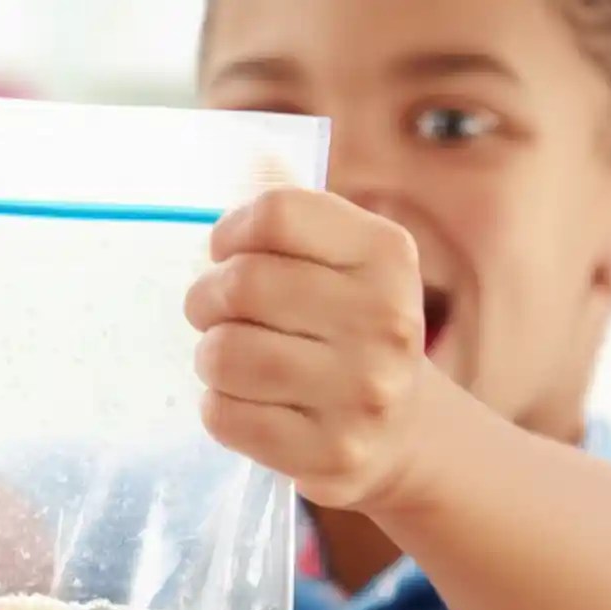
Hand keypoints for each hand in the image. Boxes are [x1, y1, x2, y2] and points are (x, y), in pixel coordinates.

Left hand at [184, 188, 430, 509]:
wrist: (404, 432)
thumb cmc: (348, 329)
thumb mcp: (340, 261)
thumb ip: (293, 212)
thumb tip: (253, 154)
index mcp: (387, 255)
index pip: (276, 214)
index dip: (229, 232)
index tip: (227, 252)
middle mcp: (387, 321)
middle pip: (241, 284)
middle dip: (206, 298)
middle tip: (212, 312)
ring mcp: (365, 394)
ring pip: (226, 354)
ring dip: (210, 355)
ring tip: (228, 359)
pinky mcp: (334, 454)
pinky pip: (225, 416)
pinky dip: (217, 406)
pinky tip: (244, 402)